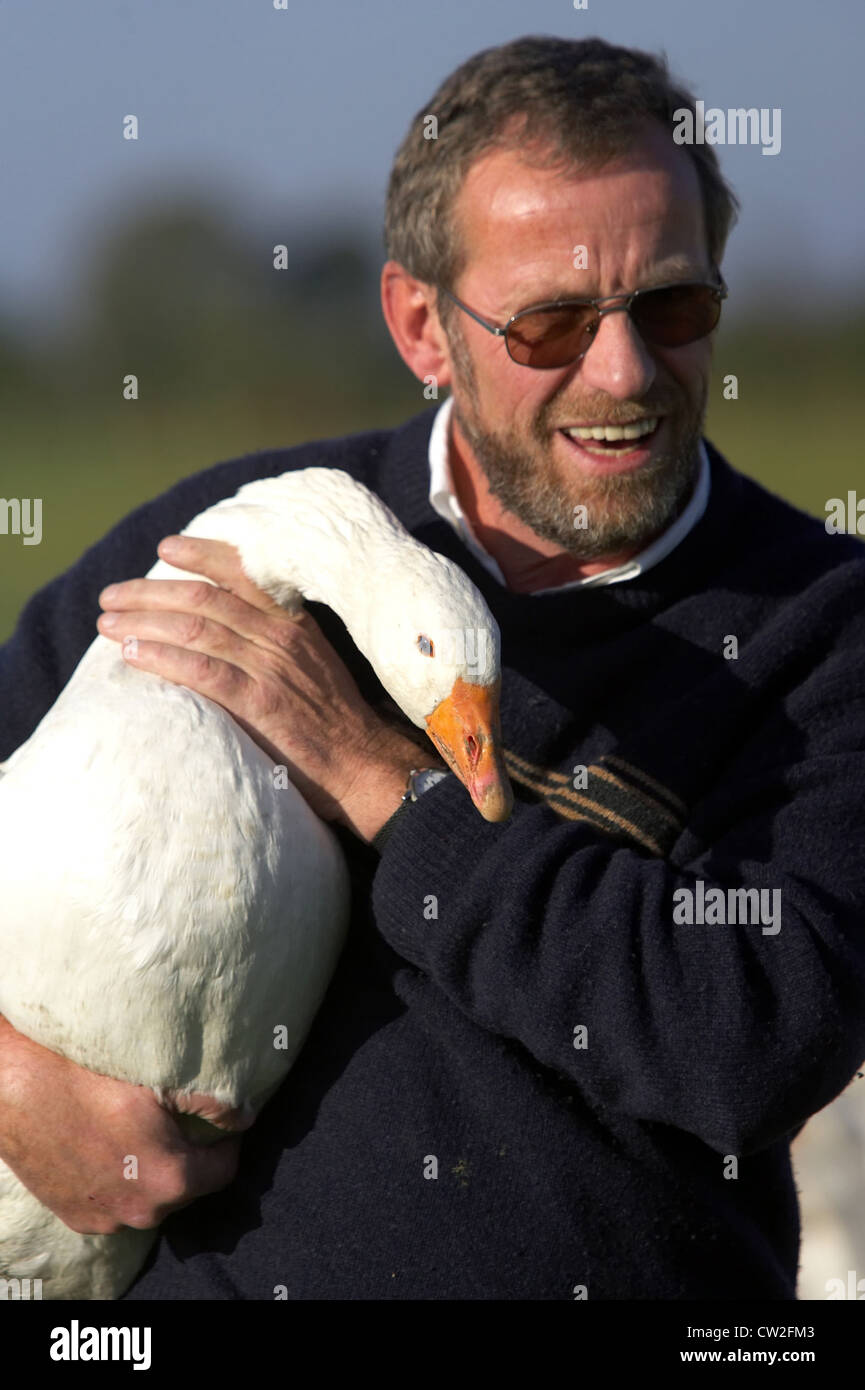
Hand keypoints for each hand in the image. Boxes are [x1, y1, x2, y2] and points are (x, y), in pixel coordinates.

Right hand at [0, 1015, 250, 1233]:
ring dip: (153, 1172)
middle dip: (189, 1157)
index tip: (220, 1125)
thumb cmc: (92, 1078)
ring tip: (140, 1135)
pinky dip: (121, 1182)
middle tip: (177, 1123)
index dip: (226, 1142)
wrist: (19, 1090)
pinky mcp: (77, 1216)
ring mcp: (106, 1217)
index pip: (224, 1170)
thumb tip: (245, 1116)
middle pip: (186, 1186)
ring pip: (149, 1197)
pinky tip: (110, 1150)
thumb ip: (214, 1102)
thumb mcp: (162, 1081)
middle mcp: (143, 1210)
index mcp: (172, 1178)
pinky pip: (115, 1203)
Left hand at [97, 535, 440, 839]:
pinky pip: (201, 670)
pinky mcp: (260, 702)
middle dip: (150, 591)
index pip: (243, 572)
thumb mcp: (312, 663)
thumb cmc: (333, 719)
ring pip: (196, 628)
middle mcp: (281, 636)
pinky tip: (133, 654)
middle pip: (205, 597)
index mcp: (294, 622)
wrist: (362, 762)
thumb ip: (274, 642)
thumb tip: (223, 629)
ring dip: (144, 622)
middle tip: (112, 596)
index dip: (200, 554)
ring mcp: (271, 667)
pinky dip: (162, 657)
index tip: (166, 547)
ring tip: (108, 624)